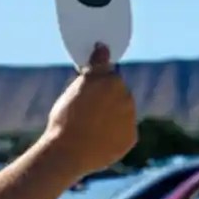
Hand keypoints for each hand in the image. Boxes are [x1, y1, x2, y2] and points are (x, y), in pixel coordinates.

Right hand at [41, 43, 136, 177]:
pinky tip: (98, 138)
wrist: (69, 151)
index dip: (98, 80)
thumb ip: (94, 69)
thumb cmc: (65, 118)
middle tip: (87, 110)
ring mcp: (131, 118)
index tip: (92, 86)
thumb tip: (103, 48)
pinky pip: (124, 132)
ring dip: (113, 116)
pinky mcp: (132, 137)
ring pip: (123, 113)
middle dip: (107, 98)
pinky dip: (115, 134)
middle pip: (119, 93)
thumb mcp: (75, 89)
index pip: (109, 73)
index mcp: (111, 80)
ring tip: (90, 126)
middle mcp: (126, 97)